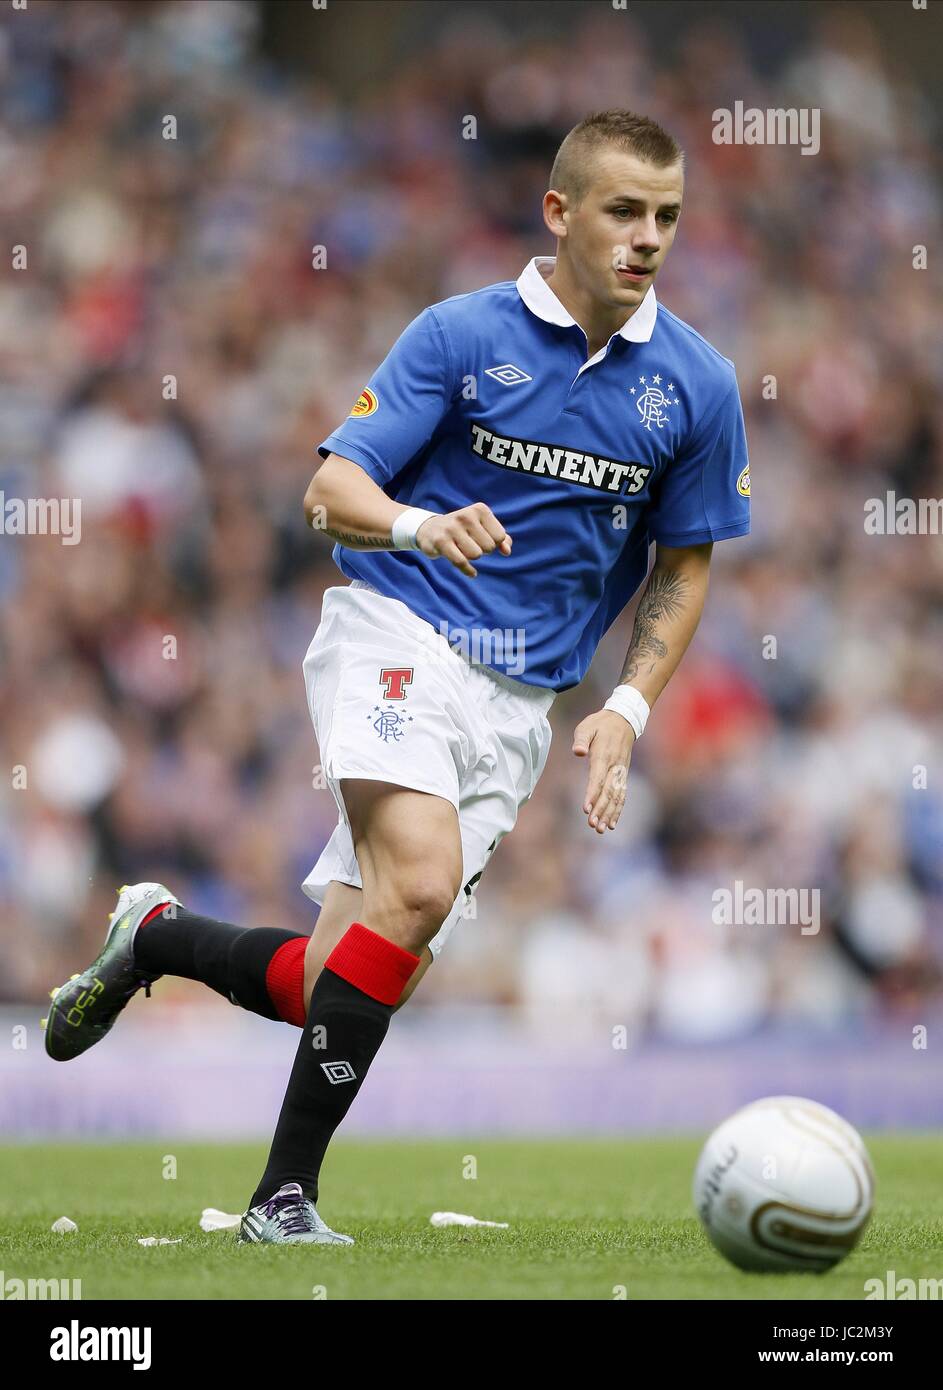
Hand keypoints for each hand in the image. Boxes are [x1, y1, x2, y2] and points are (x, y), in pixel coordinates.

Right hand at [416, 503, 510, 577]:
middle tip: (470, 545)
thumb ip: (500, 538)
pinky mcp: (441, 542)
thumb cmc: (463, 530)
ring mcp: (452, 528)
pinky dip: (468, 570)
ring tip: (462, 550)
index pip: (500, 537)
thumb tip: (507, 551)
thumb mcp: (482, 528)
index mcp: (480, 509)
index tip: (482, 540)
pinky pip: (461, 562)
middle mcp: (466, 516)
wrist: (430, 529)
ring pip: (476, 555)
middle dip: (482, 551)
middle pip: (489, 547)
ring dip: (471, 558)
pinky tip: (471, 572)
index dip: (493, 544)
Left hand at [572, 710, 634, 833]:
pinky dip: (618, 809)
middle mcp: (614, 766)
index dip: (592, 794)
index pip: (598, 778)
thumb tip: (578, 752)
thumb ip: (581, 739)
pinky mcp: (623, 774)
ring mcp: (621, 771)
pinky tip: (612, 823)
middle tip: (593, 825)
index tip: (586, 809)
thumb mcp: (586, 726)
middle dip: (601, 810)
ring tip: (602, 829)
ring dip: (609, 814)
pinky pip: (622, 794)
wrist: (624, 719)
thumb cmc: (600, 724)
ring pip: (617, 796)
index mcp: (603, 755)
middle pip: (608, 792)